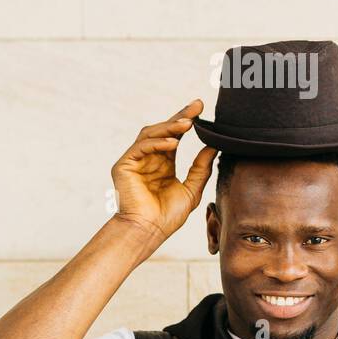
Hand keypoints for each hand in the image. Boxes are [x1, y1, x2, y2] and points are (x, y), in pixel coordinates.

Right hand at [111, 100, 216, 248]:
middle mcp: (148, 159)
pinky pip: (141, 147)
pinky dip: (157, 143)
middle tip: (196, 106)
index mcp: (163, 163)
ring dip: (169, 127)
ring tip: (187, 123)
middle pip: (163, 130)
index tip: (201, 108)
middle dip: (180, 117)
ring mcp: (135, 161)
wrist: (149, 232)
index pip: (175, 136)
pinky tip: (172, 143)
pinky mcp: (124, 166)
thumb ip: (201, 168)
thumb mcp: (191, 189)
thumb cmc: (167, 216)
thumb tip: (213, 147)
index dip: (187, 121)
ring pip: (150, 134)